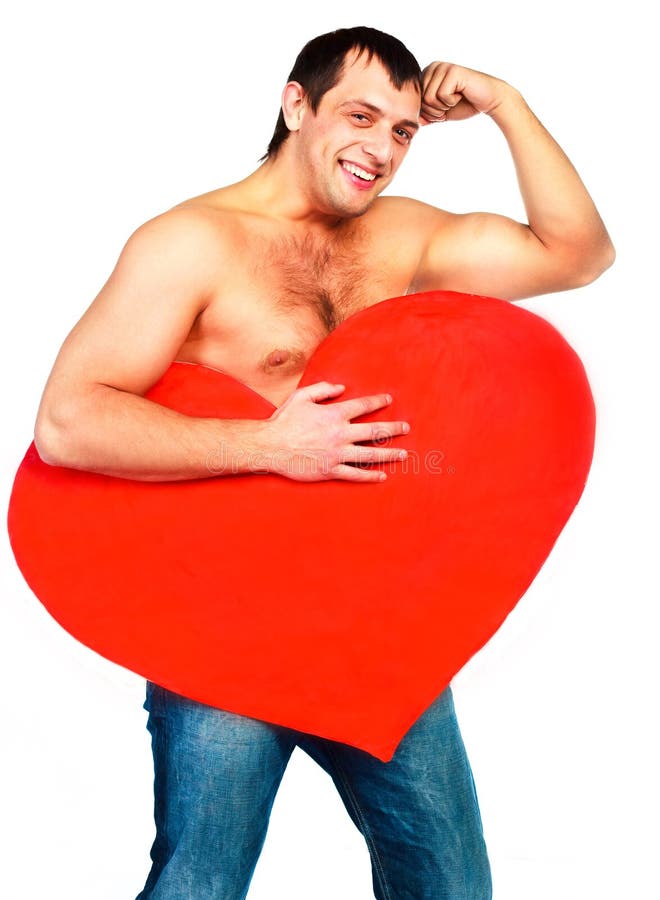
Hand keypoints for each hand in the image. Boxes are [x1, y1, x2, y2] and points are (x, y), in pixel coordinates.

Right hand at [264, 382, 409, 482]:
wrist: (269, 446)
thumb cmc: (284, 421)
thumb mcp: (301, 397)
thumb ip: (323, 390)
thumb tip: (342, 388)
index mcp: (334, 415)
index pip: (363, 406)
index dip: (378, 402)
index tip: (388, 400)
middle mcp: (340, 434)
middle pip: (374, 431)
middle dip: (393, 429)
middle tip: (406, 428)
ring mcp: (337, 454)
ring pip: (370, 454)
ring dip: (389, 453)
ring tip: (404, 453)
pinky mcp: (330, 470)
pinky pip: (355, 474)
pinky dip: (369, 475)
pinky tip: (382, 475)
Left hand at [420, 62, 511, 123]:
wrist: (488, 100)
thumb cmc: (465, 105)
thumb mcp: (441, 112)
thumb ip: (427, 115)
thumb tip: (414, 121)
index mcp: (427, 75)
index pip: (416, 101)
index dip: (430, 112)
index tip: (445, 107)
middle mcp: (433, 67)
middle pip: (421, 101)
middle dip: (436, 111)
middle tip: (451, 103)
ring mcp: (443, 67)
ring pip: (429, 99)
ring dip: (443, 107)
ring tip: (456, 98)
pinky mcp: (452, 71)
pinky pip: (441, 96)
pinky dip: (451, 102)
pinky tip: (461, 94)